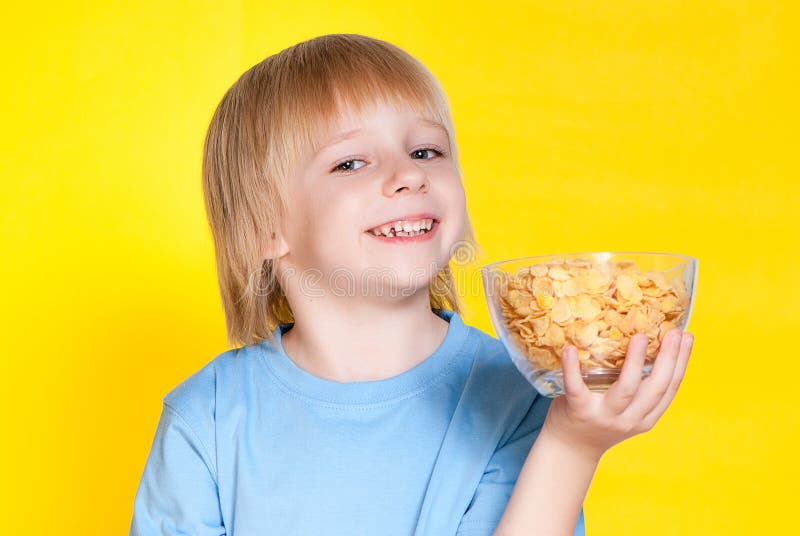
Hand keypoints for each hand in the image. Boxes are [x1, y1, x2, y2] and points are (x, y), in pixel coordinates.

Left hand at [540, 329, 694, 461]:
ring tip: (640, 337)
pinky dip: (572, 368)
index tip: (688, 337)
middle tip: (673, 332)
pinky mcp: (578, 411)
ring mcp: (604, 417)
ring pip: (626, 390)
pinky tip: (570, 349)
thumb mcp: (626, 411)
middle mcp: (629, 420)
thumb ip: (637, 388)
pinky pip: (576, 388)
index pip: (670, 388)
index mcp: (645, 418)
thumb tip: (646, 340)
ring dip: (635, 363)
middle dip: (668, 359)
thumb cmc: (598, 420)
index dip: (681, 362)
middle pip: (655, 388)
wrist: (570, 449)